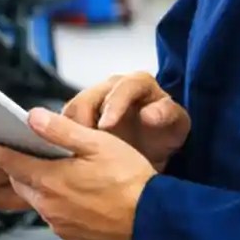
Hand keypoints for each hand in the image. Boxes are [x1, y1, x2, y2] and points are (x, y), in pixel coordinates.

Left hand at [0, 108, 157, 239]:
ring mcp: (59, 222)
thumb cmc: (131, 182)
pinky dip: (51, 200)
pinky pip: (51, 214)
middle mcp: (50, 204)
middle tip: (2, 152)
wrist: (153, 220)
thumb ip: (62, 130)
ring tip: (42, 169)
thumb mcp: (98, 144)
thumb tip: (33, 118)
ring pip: (35, 198)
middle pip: (19, 180)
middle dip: (9, 166)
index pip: (10, 161)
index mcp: (52, 178)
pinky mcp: (70, 234)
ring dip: (32, 182)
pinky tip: (67, 191)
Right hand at [62, 72, 189, 171]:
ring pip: (71, 112)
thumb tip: (149, 114)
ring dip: (68, 132)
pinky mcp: (80, 118)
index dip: (114, 104)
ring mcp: (93, 101)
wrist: (155, 147)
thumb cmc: (166, 131)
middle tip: (81, 145)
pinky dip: (64, 140)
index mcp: (137, 83)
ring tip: (72, 153)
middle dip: (83, 122)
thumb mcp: (176, 124)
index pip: (123, 88)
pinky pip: (63, 125)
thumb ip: (167, 114)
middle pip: (88, 98)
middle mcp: (111, 87)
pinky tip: (67, 156)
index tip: (106, 126)